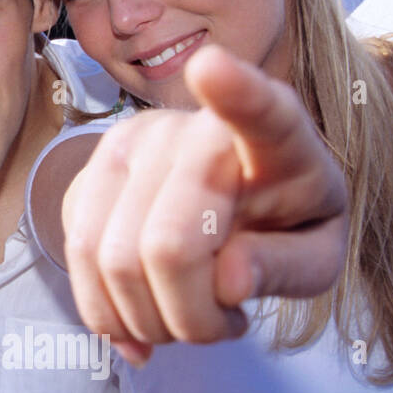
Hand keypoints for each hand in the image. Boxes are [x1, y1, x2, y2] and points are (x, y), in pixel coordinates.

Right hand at [61, 44, 348, 364]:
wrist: (228, 203)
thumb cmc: (282, 224)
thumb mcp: (316, 255)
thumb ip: (287, 268)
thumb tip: (229, 280)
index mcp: (272, 138)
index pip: (258, 111)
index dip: (235, 92)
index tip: (211, 66)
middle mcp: (188, 128)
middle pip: (168, 246)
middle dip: (190, 318)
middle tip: (221, 326)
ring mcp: (126, 145)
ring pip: (109, 258)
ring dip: (146, 320)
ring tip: (186, 321)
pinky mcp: (85, 175)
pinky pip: (75, 259)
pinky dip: (107, 314)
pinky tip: (144, 319)